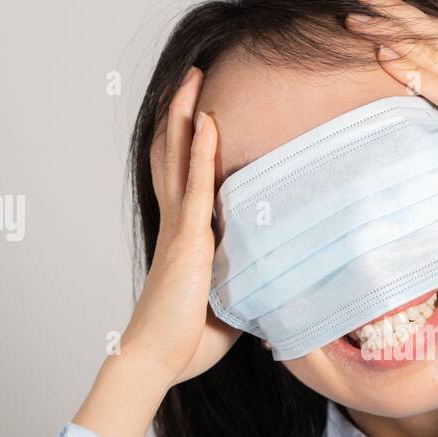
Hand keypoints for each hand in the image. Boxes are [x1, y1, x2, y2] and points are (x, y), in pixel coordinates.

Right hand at [122, 66, 240, 386]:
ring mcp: (180, 228)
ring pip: (178, 157)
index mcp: (183, 239)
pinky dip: (201, 150)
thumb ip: (249, 288)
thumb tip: (279, 289)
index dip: (183, 144)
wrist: (159, 359)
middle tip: (191, 77)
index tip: (195, 114)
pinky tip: (208, 120)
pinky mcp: (187, 238)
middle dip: (180, 113)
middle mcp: (176, 225)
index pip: (181, 179)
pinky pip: (196, 184)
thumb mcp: (229, 307)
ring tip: (193, 77)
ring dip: (186, 114)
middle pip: (172, 154)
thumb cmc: (187, 342)